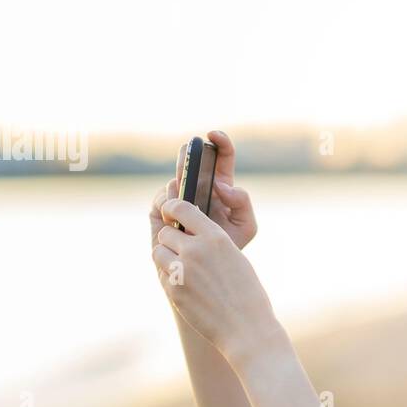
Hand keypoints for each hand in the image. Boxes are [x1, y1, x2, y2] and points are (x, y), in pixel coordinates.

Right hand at [148, 130, 256, 250]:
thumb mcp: (246, 226)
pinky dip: (167, 204)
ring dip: (180, 187)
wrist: (206, 270)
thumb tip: (222, 186)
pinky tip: (174, 214)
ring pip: (174, 182)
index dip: (219, 142)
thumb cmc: (229, 247)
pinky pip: (161, 200)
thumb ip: (243, 203)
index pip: (221, 157)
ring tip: (187, 200)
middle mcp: (197, 187)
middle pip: (190, 162)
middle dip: (189, 154)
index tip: (212, 136)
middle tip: (189, 155)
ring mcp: (177, 198)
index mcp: (220, 186)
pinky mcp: (160, 211)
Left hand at [152, 197, 280, 365]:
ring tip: (183, 269)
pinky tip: (187, 288)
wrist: (246, 329)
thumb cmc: (246, 293)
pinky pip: (162, 274)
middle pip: (165, 232)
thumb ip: (209, 242)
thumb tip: (185, 230)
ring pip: (158, 252)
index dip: (171, 208)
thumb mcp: (233, 257)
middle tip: (182, 251)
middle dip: (171, 239)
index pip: (181, 208)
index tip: (169, 213)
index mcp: (216, 237)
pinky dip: (170, 277)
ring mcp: (182, 270)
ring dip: (166, 257)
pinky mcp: (173, 290)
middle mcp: (196, 249)